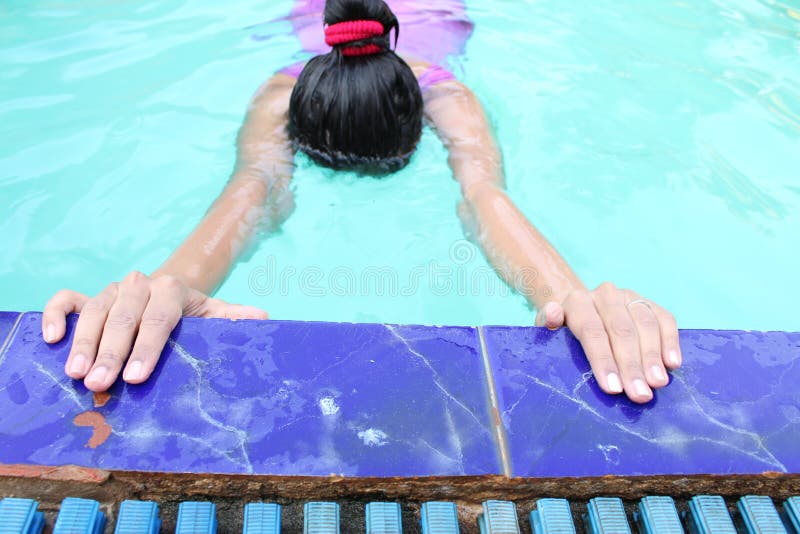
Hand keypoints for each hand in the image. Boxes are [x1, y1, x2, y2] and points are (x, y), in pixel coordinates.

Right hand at [42, 271, 267, 391]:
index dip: (147, 348)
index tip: (135, 376)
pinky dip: (56, 315)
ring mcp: (111, 290)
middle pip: (123, 317)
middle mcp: (138, 285)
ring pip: (93, 311)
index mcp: (171, 289)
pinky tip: (52, 340)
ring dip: (83, 343)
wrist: (171, 296)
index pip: (159, 319)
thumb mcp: (215, 316)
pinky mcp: (88, 297)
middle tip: (100, 384)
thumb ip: (234, 319)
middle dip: (111, 352)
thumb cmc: (193, 316)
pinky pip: (67, 300)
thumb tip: (263, 319)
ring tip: (75, 374)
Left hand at [535, 282, 680, 402]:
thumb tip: (553, 315)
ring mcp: (629, 297)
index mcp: (577, 302)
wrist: (580, 309)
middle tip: (640, 394)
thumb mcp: (549, 330)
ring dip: (653, 356)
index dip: (603, 360)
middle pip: (621, 330)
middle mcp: (605, 295)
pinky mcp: (649, 304)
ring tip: (658, 384)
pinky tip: (673, 364)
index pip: (592, 331)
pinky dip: (671, 341)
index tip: (613, 388)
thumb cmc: (563, 331)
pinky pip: (665, 319)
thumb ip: (548, 323)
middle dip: (631, 365)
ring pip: (645, 324)